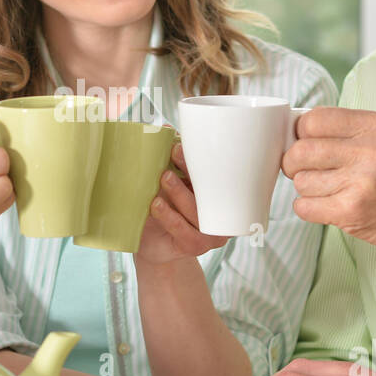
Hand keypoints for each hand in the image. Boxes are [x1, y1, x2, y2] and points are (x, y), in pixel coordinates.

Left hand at [135, 144, 228, 266]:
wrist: (154, 245)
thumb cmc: (164, 208)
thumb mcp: (167, 182)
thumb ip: (170, 160)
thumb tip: (165, 127)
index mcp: (219, 195)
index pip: (217, 176)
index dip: (202, 158)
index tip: (182, 143)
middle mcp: (221, 215)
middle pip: (210, 192)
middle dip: (191, 171)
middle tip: (173, 153)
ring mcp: (211, 234)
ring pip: (197, 212)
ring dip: (180, 192)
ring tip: (164, 178)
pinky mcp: (194, 248)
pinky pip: (184, 232)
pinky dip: (169, 217)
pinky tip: (157, 205)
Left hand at [281, 107, 375, 259]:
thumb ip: (346, 131)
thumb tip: (295, 132)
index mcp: (375, 125)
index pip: (313, 119)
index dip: (301, 133)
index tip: (304, 143)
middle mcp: (369, 150)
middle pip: (300, 150)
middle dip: (293, 163)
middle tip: (304, 170)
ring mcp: (360, 181)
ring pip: (300, 181)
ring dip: (306, 189)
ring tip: (328, 191)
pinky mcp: (351, 211)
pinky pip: (304, 206)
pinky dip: (308, 209)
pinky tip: (327, 206)